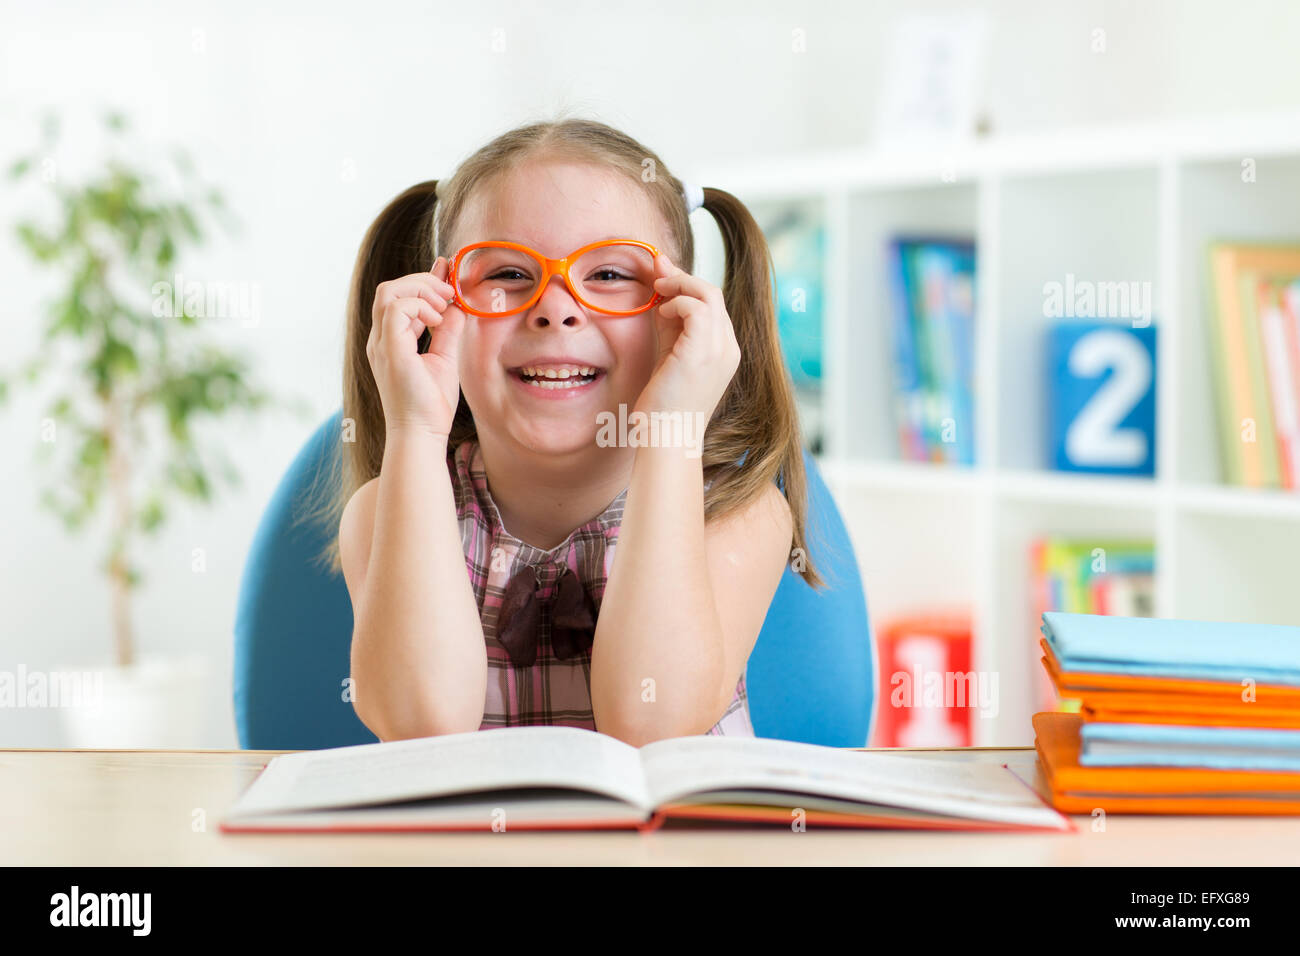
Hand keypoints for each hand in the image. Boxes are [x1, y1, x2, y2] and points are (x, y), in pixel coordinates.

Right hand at [366, 256, 463, 438]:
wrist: (422, 434)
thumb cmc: (430, 404)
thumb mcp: (444, 357)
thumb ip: (448, 330)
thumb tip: (457, 305)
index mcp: (391, 340)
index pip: (399, 297)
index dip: (423, 279)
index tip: (447, 272)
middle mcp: (381, 339)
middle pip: (389, 288)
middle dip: (423, 281)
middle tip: (450, 293)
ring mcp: (381, 344)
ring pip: (388, 291)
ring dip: (420, 290)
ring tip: (444, 305)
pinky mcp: (389, 350)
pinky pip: (395, 308)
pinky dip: (419, 306)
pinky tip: (436, 321)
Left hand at [634, 253, 740, 419]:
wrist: (667, 438)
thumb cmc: (665, 405)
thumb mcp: (669, 355)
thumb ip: (668, 324)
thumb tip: (660, 289)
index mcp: (724, 351)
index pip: (712, 306)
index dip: (687, 287)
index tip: (663, 277)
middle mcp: (728, 349)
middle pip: (713, 295)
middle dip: (683, 278)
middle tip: (657, 273)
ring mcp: (720, 350)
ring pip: (708, 294)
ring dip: (679, 285)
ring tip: (657, 291)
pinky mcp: (703, 352)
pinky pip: (697, 308)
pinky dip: (677, 302)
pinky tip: (662, 312)